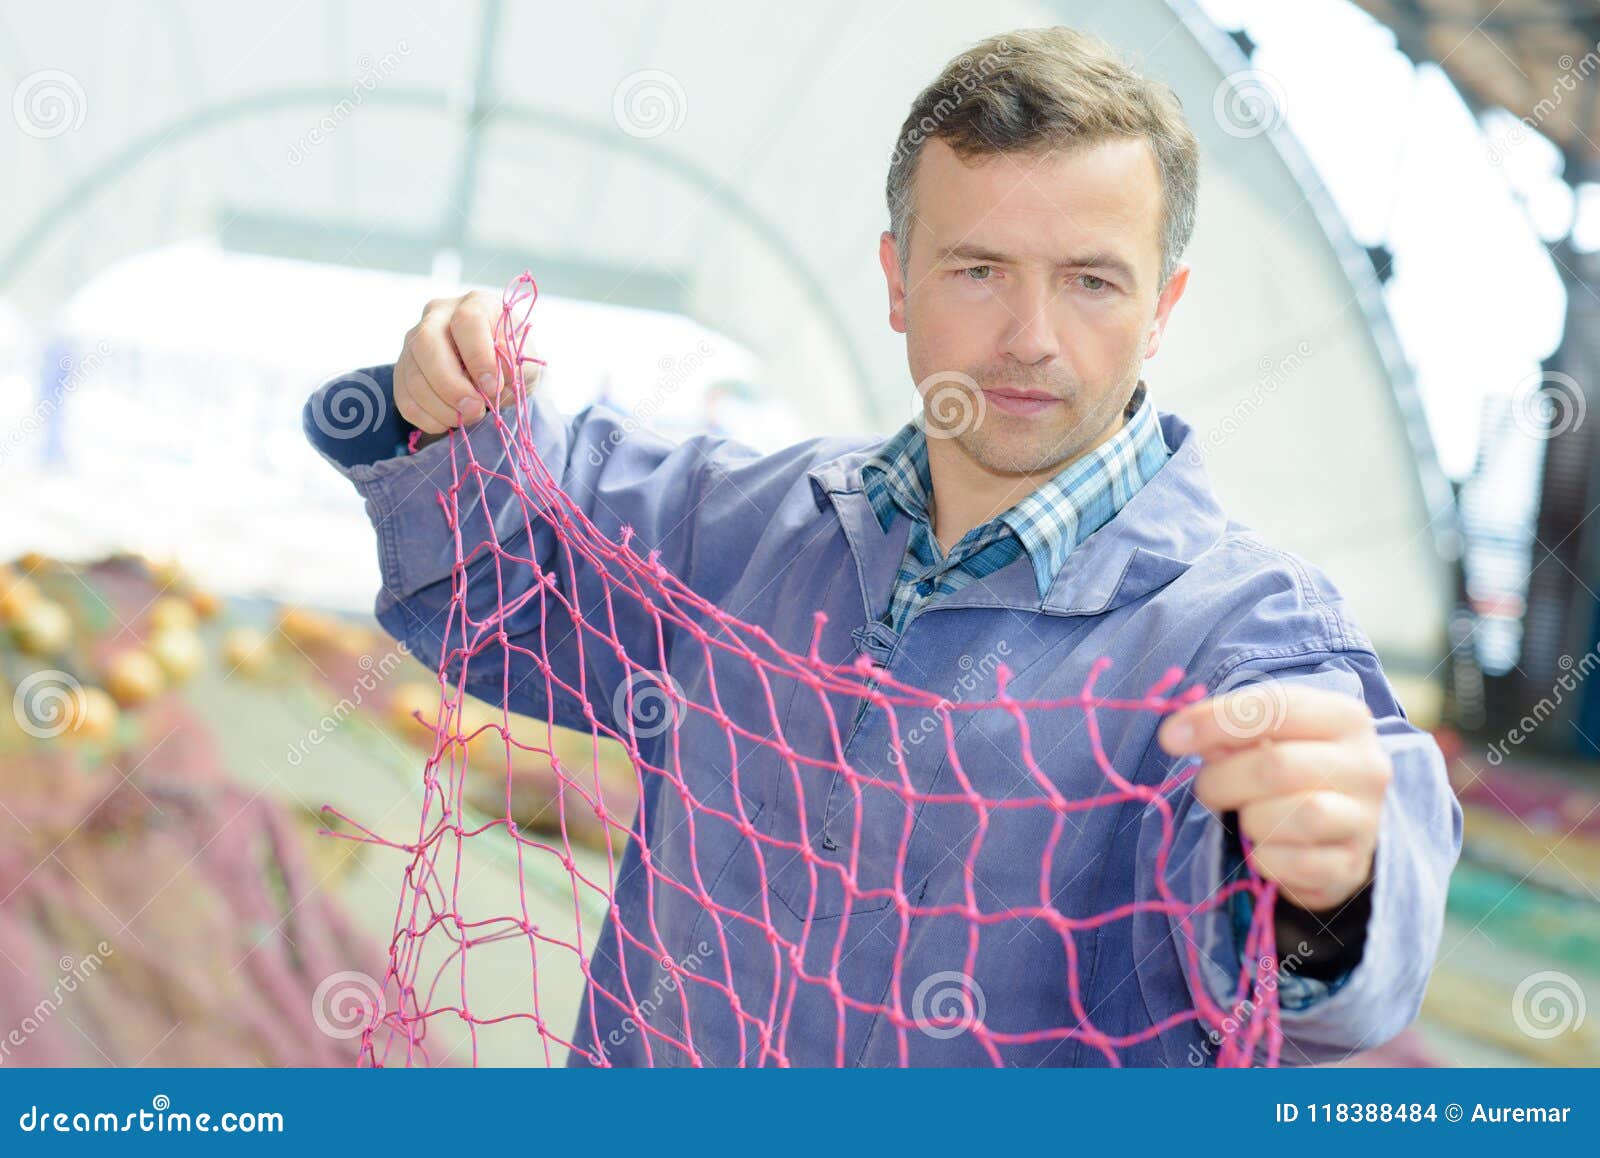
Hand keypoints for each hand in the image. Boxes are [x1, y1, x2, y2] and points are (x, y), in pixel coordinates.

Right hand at [395, 291, 539, 433]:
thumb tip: (497, 377)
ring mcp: (414, 342)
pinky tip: (449, 420)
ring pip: (413, 375)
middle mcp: (438, 315)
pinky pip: (405, 398)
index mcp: (475, 304)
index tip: (493, 387)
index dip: (478, 356)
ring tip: (468, 416)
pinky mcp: (403, 369)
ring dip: (441, 406)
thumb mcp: (525, 362)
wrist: (492, 374)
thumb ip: (517, 366)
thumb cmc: (509, 362)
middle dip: (451, 385)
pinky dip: (427, 417)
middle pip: (427, 342)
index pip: (467, 320)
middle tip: (475, 409)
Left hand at [1156, 682, 1390, 912]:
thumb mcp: (1266, 738)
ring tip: (1245, 818)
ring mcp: (1365, 819)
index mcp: (1344, 718)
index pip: (1276, 707)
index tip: (1171, 738)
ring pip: (1291, 816)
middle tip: (1207, 788)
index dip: (1215, 721)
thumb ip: (1229, 730)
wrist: (1340, 830)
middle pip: (1276, 766)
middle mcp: (1365, 765)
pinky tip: (1264, 848)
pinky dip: (1264, 858)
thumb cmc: (1293, 771)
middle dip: (1223, 779)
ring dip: (1248, 819)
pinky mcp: (1351, 866)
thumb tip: (1180, 734)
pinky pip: (1293, 863)